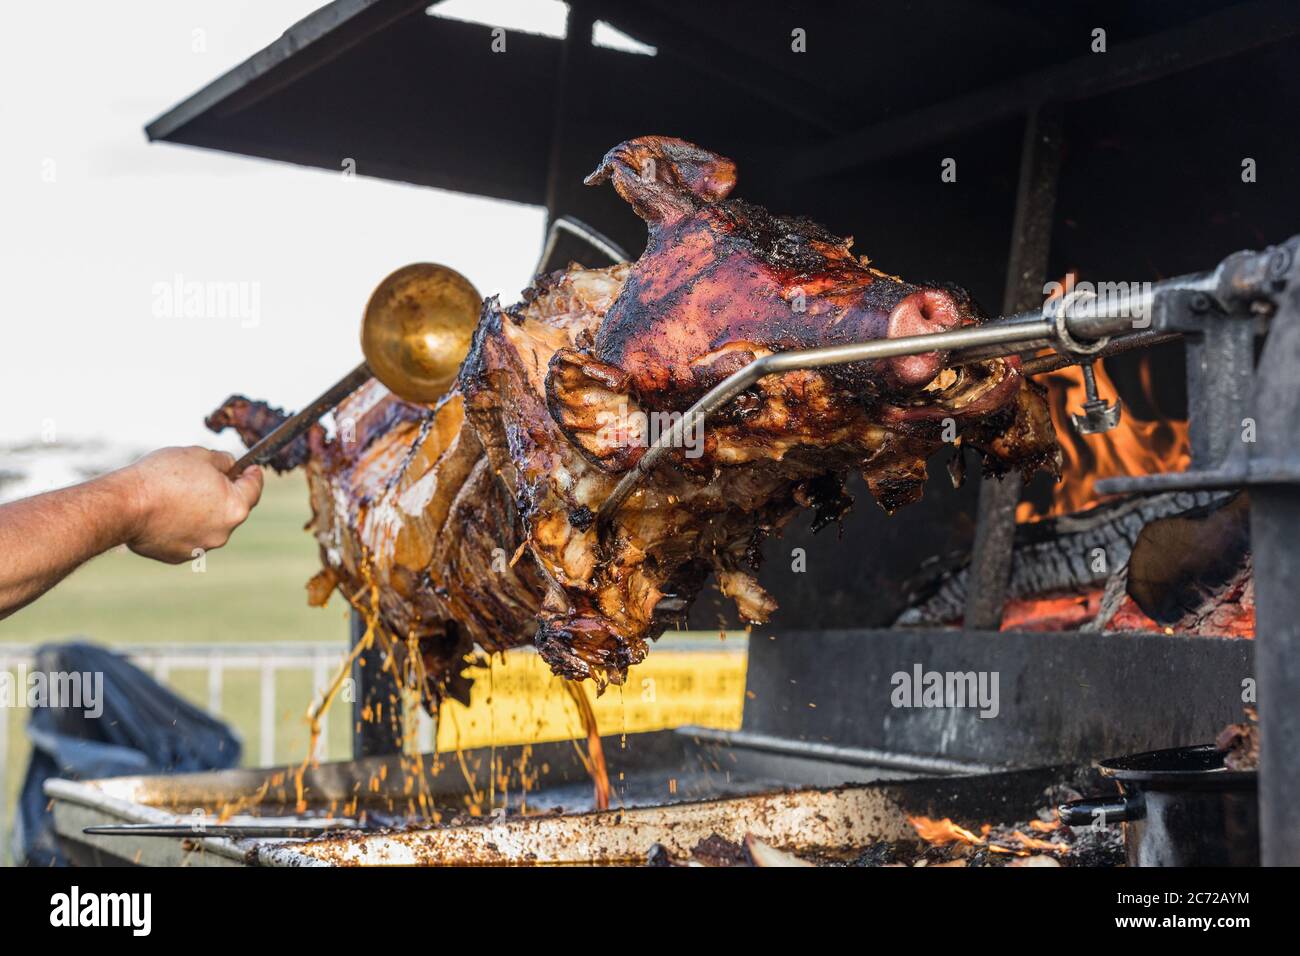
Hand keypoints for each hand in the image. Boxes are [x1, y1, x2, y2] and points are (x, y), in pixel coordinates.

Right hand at [115, 447, 263, 562]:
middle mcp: (223, 532)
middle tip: (209, 477)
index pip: (254, 488)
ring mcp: (202, 547)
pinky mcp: (180, 556)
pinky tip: (166, 512)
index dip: (253, 474)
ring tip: (179, 494)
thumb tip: (229, 466)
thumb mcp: (199, 455)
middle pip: (232, 508)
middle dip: (224, 492)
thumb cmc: (163, 477)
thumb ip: (222, 461)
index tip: (251, 468)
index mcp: (235, 507)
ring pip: (210, 524)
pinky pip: (189, 536)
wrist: (125, 505)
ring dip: (203, 510)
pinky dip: (183, 525)